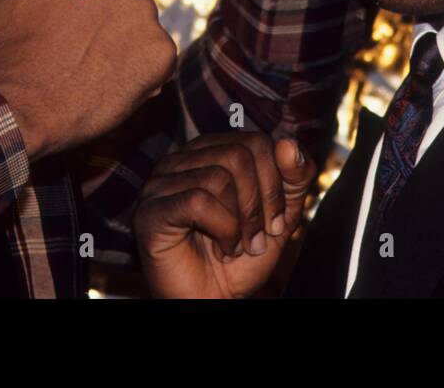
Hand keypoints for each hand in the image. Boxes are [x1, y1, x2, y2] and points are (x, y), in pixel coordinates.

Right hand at [0, 0, 175, 159]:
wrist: (16, 108)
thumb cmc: (2, 54)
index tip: (70, 18)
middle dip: (112, 13)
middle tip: (86, 44)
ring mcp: (145, 13)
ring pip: (142, 26)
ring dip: (126, 44)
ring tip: (94, 70)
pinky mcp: (161, 52)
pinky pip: (156, 61)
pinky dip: (141, 74)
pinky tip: (111, 87)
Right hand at [133, 132, 317, 297]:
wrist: (213, 301)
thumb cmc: (240, 260)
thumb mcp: (279, 216)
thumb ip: (293, 179)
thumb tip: (289, 143)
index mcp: (209, 153)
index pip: (254, 141)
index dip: (276, 182)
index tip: (276, 222)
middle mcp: (181, 160)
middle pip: (239, 154)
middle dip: (259, 203)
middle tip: (257, 237)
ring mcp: (160, 183)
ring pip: (219, 177)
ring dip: (240, 222)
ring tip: (235, 246)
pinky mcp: (150, 211)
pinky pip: (198, 200)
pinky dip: (222, 229)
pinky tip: (222, 249)